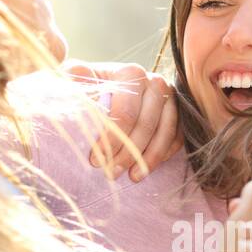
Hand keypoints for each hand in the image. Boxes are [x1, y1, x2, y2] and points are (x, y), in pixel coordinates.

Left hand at [61, 60, 181, 181]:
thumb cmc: (91, 86)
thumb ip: (74, 76)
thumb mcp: (79, 78)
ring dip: (149, 159)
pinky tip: (148, 167)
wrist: (110, 85)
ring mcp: (170, 97)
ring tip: (133, 177)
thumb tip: (73, 74)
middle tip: (111, 173)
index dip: (110, 140)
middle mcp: (154, 82)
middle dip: (128, 153)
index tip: (96, 160)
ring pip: (165, 133)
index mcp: (131, 74)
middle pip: (146, 125)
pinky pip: (177, 136)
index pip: (125, 113)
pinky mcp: (178, 112)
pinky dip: (164, 154)